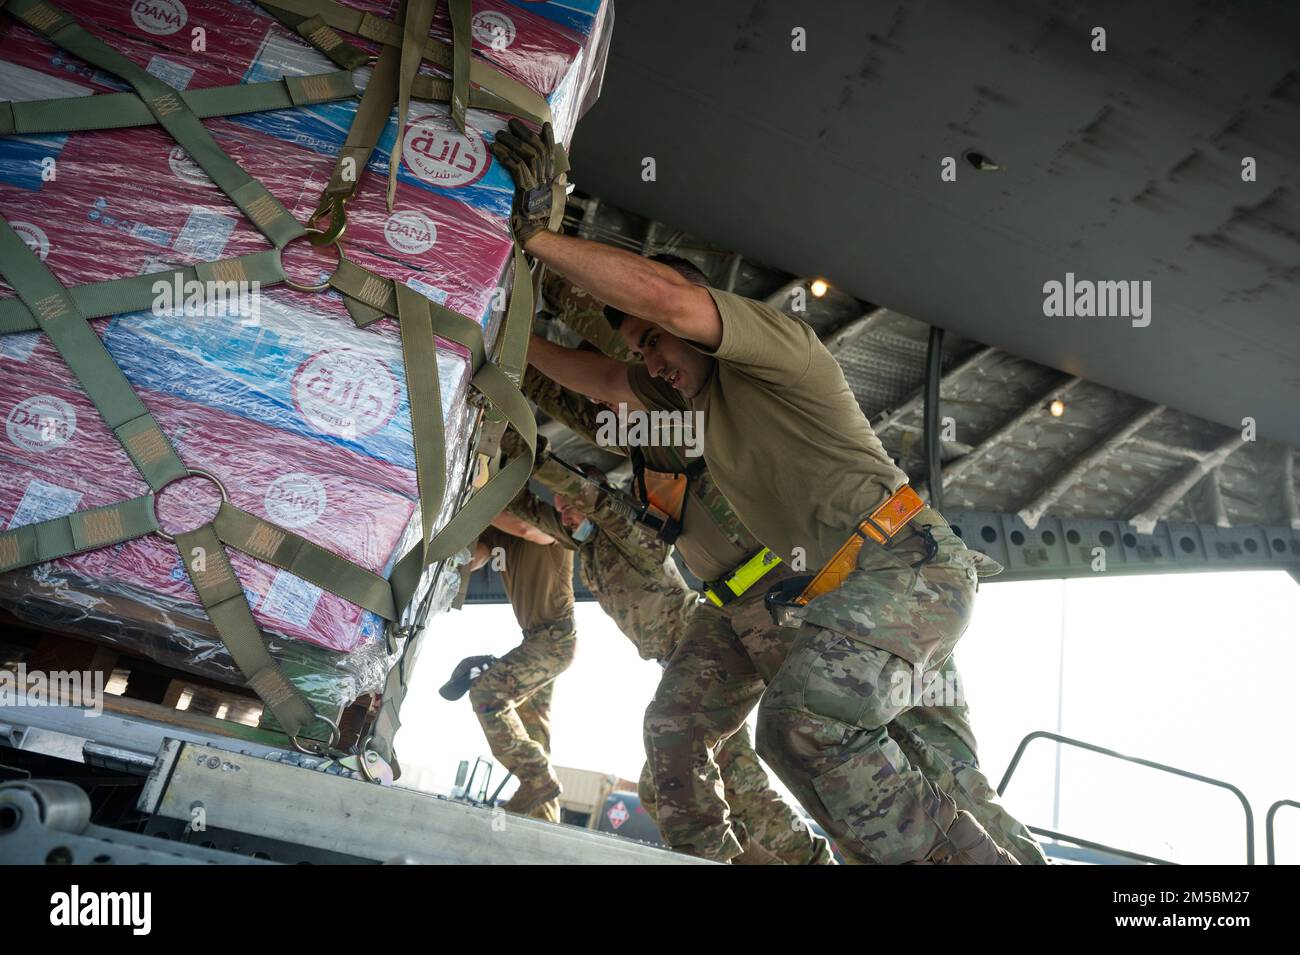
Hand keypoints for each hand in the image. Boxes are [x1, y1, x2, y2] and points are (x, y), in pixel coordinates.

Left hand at [491, 119, 564, 243]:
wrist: (533, 231)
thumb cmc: (531, 215)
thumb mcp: (536, 194)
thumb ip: (535, 180)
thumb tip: (530, 168)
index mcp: (548, 177)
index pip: (551, 153)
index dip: (548, 138)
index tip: (545, 125)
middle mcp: (544, 177)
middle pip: (537, 148)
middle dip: (524, 133)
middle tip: (511, 123)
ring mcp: (536, 182)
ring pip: (527, 154)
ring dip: (512, 142)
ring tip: (499, 135)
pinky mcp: (526, 188)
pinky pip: (516, 167)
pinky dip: (506, 156)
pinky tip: (495, 149)